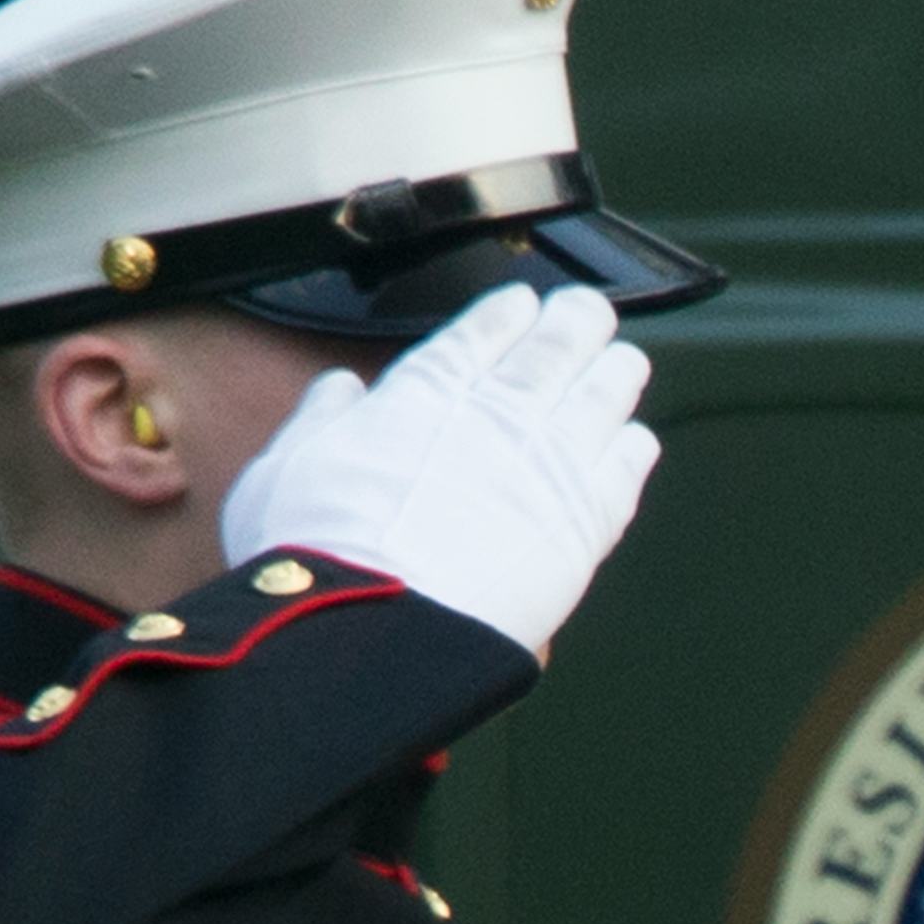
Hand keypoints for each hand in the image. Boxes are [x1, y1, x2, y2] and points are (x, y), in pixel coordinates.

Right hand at [219, 283, 662, 653]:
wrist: (378, 621)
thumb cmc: (318, 551)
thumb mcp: (287, 464)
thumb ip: (322, 419)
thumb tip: (340, 388)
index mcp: (424, 392)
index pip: (478, 335)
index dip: (505, 315)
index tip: (523, 302)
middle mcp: (495, 417)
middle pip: (551, 353)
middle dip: (574, 325)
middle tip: (589, 311)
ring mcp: (547, 466)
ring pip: (599, 401)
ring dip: (614, 374)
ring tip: (624, 359)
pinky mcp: (584, 524)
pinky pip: (623, 471)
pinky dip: (632, 447)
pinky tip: (636, 438)